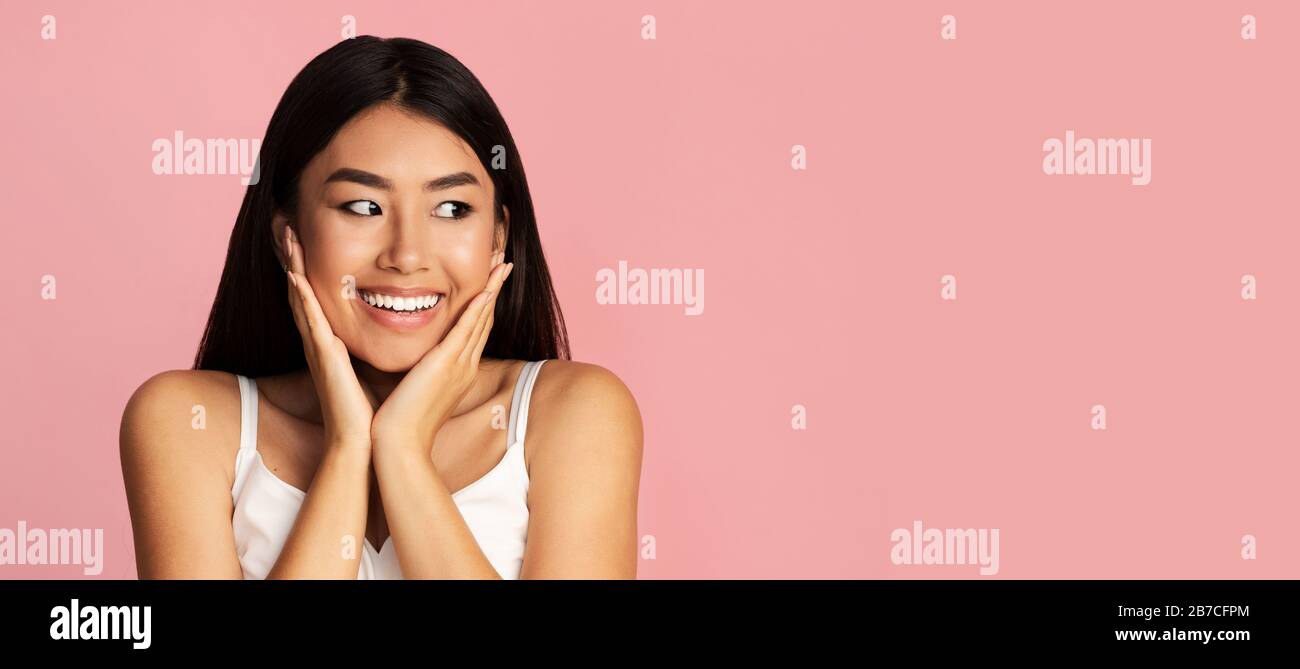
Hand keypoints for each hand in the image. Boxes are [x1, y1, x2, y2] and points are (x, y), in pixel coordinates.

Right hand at [283, 225, 375, 450]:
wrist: (366, 444)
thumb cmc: (372, 414)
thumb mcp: (373, 372)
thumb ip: (373, 353)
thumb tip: (395, 335)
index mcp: (333, 347)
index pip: (319, 301)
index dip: (309, 273)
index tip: (307, 244)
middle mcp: (321, 344)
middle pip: (302, 293)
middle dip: (294, 260)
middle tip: (286, 229)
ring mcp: (320, 349)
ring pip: (301, 299)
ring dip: (292, 266)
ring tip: (286, 237)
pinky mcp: (325, 357)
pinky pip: (310, 320)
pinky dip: (301, 297)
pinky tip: (294, 275)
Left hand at [370, 255, 513, 454]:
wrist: (399, 443)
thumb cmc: (401, 421)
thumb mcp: (416, 388)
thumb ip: (419, 370)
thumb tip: (413, 358)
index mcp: (459, 371)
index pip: (475, 329)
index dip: (483, 302)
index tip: (489, 280)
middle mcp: (466, 365)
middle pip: (485, 319)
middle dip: (494, 288)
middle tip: (503, 262)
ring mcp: (460, 364)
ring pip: (481, 318)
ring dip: (492, 288)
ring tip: (501, 264)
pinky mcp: (447, 363)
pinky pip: (467, 329)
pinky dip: (478, 307)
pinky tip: (486, 289)